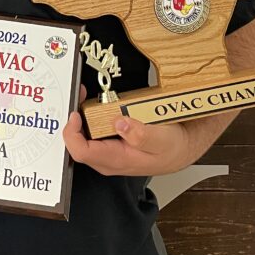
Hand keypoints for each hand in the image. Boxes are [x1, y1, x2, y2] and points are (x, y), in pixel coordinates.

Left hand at [62, 88, 190, 176]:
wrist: (181, 150)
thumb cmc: (173, 148)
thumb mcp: (162, 140)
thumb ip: (141, 134)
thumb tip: (120, 124)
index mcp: (116, 159)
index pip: (82, 152)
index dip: (73, 132)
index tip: (76, 114)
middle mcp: (108, 159)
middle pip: (77, 143)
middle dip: (74, 119)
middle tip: (80, 95)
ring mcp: (108, 153)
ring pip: (83, 137)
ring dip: (81, 116)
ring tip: (85, 96)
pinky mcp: (111, 145)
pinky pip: (92, 133)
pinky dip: (89, 117)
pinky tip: (95, 105)